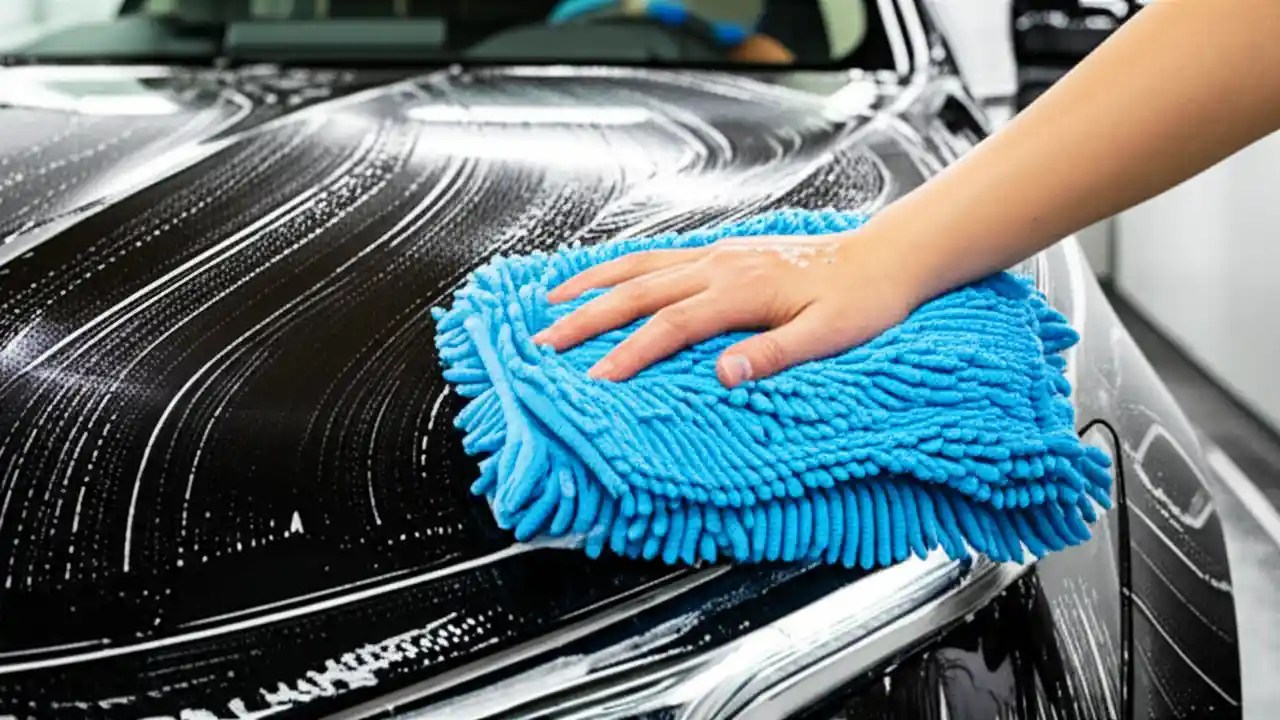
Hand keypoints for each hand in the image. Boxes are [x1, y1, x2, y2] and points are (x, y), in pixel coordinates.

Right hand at [532, 230, 923, 386]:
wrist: (885, 258)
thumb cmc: (863, 301)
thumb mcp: (830, 336)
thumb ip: (776, 354)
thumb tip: (725, 375)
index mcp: (740, 289)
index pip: (669, 326)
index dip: (627, 354)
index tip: (592, 380)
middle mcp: (719, 265)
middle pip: (637, 291)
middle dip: (585, 317)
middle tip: (542, 341)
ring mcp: (718, 254)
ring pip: (640, 266)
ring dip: (592, 284)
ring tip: (550, 302)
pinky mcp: (723, 252)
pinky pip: (659, 256)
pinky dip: (621, 266)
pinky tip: (603, 277)